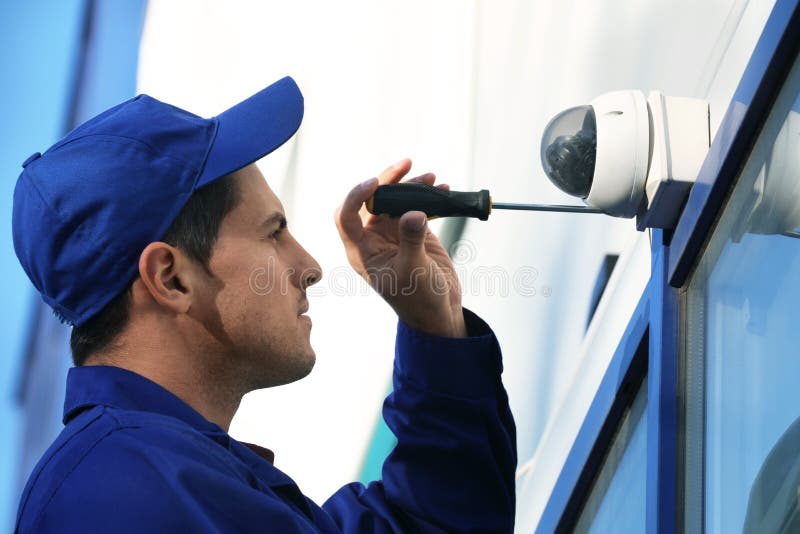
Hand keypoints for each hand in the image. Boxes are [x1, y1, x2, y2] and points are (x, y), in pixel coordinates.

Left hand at [334, 159, 466, 337]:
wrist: (440, 312)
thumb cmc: (419, 301)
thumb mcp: (412, 273)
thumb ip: (411, 241)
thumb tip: (413, 213)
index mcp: (362, 251)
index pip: (346, 217)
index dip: (355, 196)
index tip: (374, 183)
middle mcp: (374, 238)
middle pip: (373, 200)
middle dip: (388, 181)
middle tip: (407, 166)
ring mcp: (394, 233)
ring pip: (396, 200)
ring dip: (413, 186)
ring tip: (432, 179)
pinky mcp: (415, 231)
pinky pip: (418, 206)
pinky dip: (429, 197)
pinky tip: (442, 190)